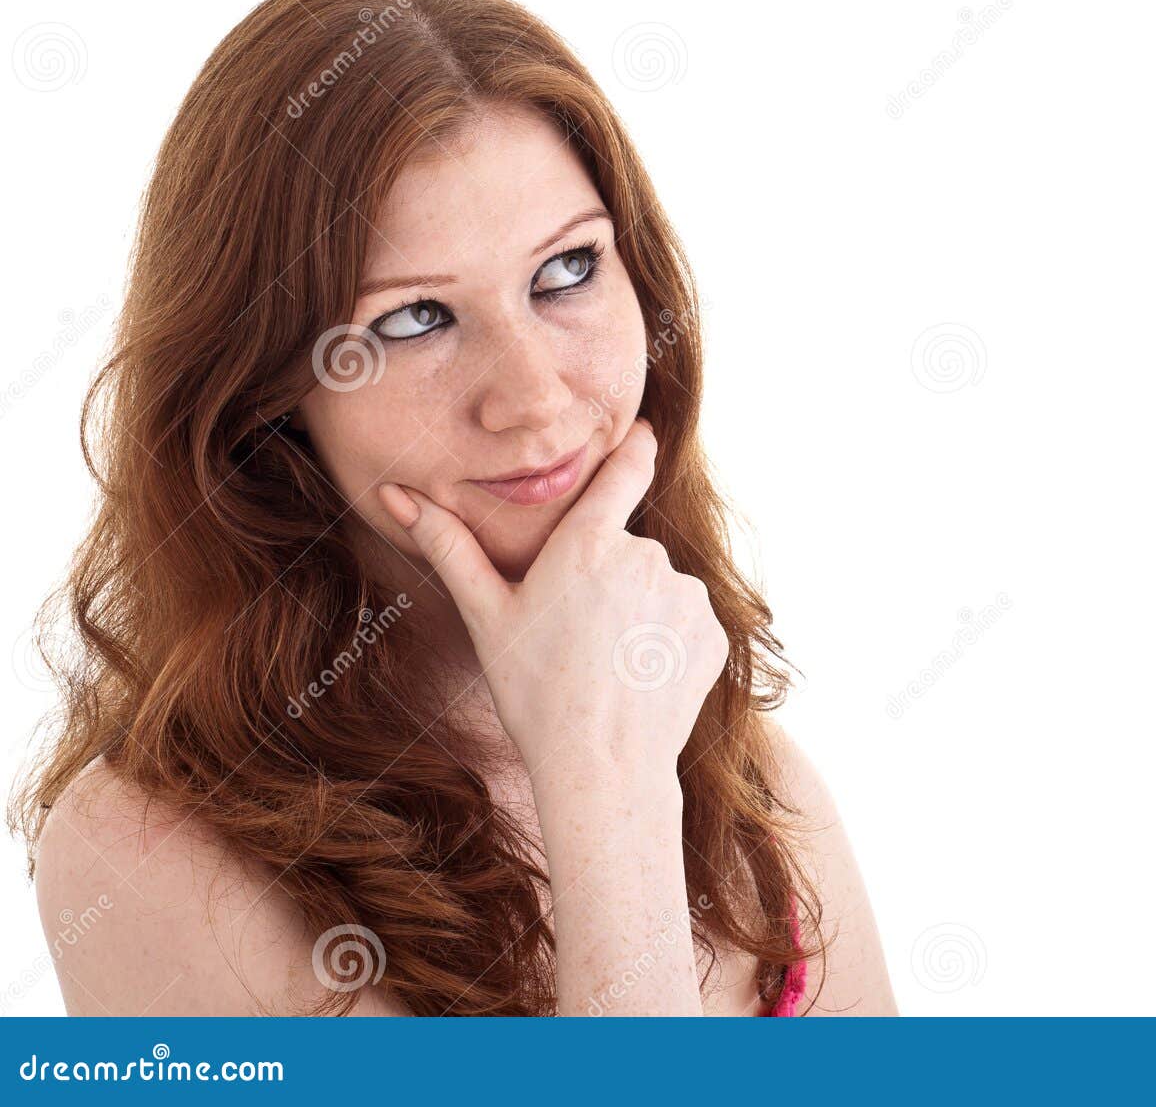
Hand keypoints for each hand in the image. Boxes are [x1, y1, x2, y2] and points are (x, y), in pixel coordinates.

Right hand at [375, 419, 728, 797]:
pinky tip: (636, 678)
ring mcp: (685, 596)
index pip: (625, 470)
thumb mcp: (487, 616)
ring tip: (605, 663)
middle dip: (605, 578)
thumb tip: (398, 493)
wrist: (602, 769)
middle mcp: (646, 558)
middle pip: (626, 550)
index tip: (640, 432)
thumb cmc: (535, 692)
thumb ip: (450, 547)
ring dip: (636, 613)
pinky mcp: (711, 633)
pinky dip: (664, 643)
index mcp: (589, 544)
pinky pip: (683, 623)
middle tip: (576, 635)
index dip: (633, 446)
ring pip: (657, 588)